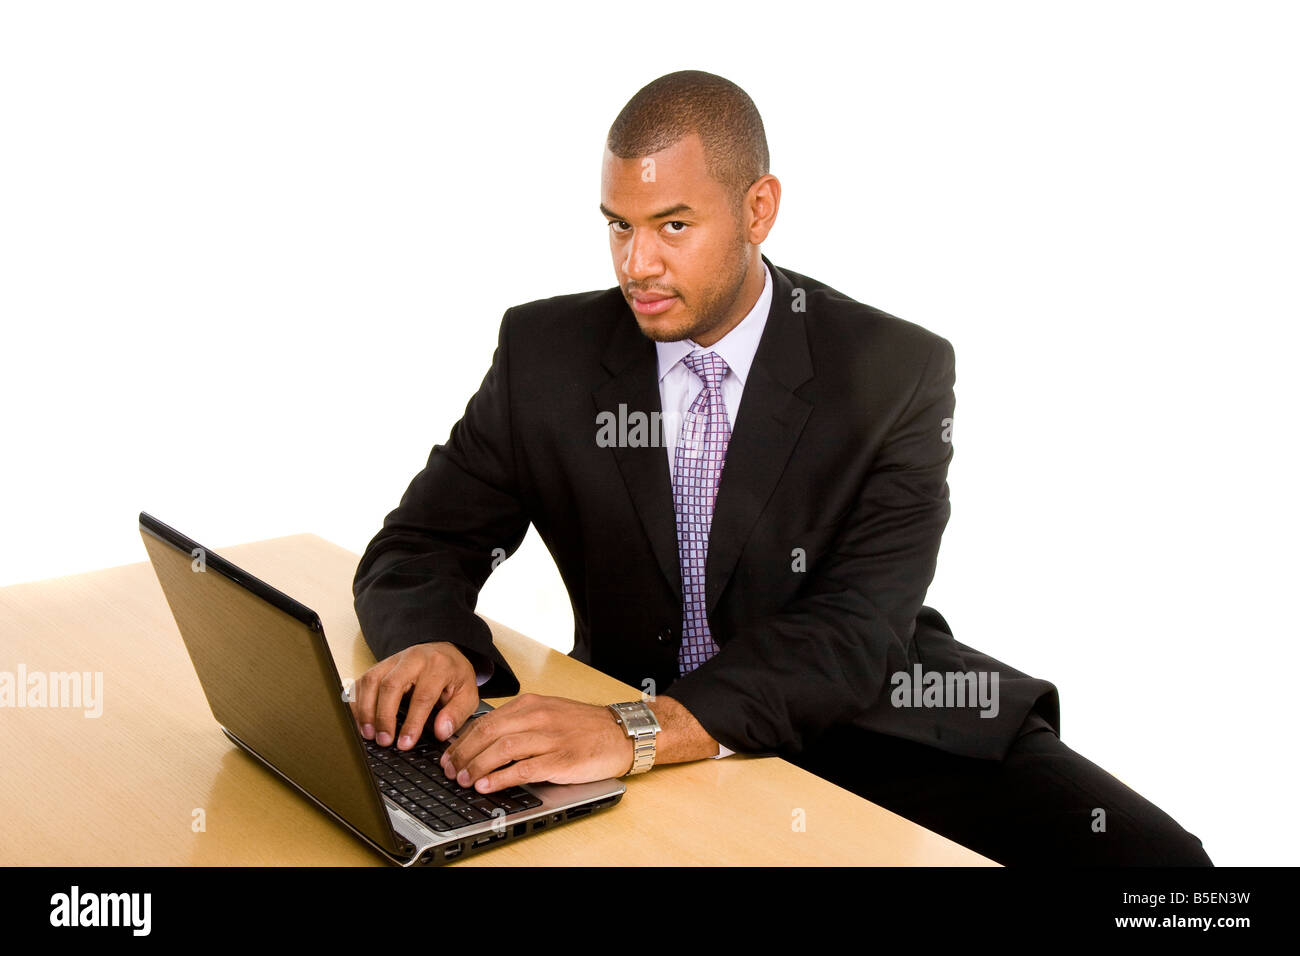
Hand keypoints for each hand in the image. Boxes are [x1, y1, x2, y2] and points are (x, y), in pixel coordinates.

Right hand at [349, 641, 478, 750]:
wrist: (445, 653)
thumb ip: (456, 714)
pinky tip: (359, 720)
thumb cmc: (454, 676)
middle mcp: (413, 658)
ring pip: (372, 680)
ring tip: (369, 734)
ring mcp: (394, 659)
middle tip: (383, 741)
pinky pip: (362, 679)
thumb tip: (440, 732)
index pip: (422, 696)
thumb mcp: (468, 694)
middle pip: (391, 685)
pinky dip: (357, 700)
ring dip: (366, 709)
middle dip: (384, 716)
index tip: (405, 743)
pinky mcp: (380, 664)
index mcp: (438, 666)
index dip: (412, 723)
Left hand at [439, 693, 634, 792]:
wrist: (622, 733)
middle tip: (450, 770)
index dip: (463, 740)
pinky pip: (524, 768)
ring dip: (477, 766)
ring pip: (501, 748)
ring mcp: (550, 737)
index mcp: (531, 704)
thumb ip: (520, 722)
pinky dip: (501, 778)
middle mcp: (537, 716)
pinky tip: (488, 786)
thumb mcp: (549, 713)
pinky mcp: (561, 758)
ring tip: (464, 780)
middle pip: (488, 733)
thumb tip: (486, 740)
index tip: (449, 755)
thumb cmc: (586, 726)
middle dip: (463, 754)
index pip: (486, 720)